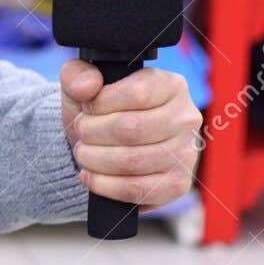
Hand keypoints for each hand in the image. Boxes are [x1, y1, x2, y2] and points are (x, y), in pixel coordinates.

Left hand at [59, 60, 201, 208]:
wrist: (103, 145)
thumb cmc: (98, 111)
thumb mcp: (81, 86)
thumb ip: (77, 75)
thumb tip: (86, 86)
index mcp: (170, 85)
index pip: (137, 93)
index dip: (100, 104)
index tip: (86, 108)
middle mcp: (185, 118)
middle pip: (131, 128)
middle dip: (92, 132)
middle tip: (80, 132)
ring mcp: (185, 153)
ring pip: (132, 160)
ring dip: (94, 158)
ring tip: (84, 152)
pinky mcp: (176, 184)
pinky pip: (137, 189)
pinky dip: (104, 185)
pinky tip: (90, 176)